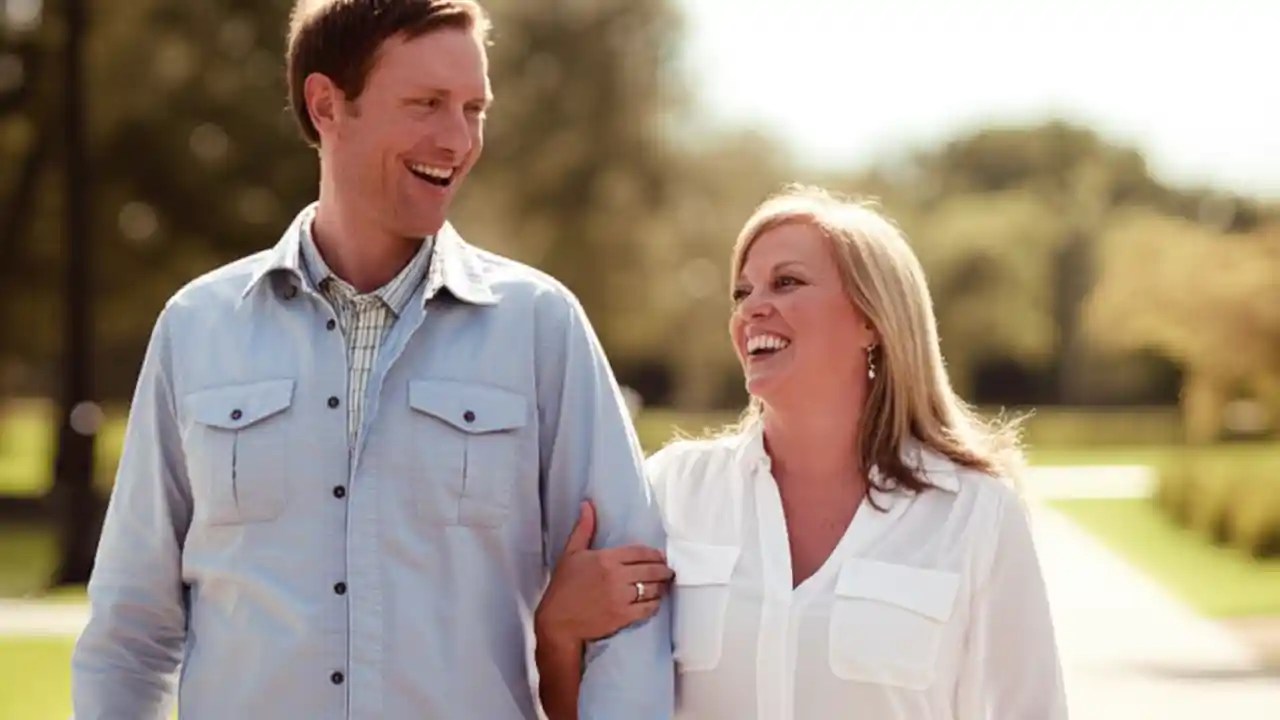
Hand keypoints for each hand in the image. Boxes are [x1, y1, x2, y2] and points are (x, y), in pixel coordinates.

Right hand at [535, 501, 673, 643]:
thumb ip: (584, 529)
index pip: (640, 552)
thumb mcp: (571, 553)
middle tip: (667, 571)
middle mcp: (616, 576)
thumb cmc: (563, 587)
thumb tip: (587, 504)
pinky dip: (655, 604)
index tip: (660, 557)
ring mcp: (621, 597)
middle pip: (651, 569)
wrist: (557, 621)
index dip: (654, 554)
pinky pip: (648, 608)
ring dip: (661, 586)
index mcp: (606, 558)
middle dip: (663, 569)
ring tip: (663, 585)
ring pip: (653, 588)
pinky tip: (655, 601)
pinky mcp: (623, 616)